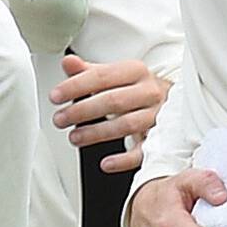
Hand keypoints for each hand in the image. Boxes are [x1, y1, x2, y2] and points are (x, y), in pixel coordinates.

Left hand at [49, 55, 170, 171]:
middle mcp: (149, 92)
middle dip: (82, 111)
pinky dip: (124, 160)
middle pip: (114, 101)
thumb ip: (89, 71)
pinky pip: (144, 151)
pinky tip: (106, 163)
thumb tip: (68, 62)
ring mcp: (158, 115)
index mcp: (136, 71)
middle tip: (60, 119)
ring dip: (96, 133)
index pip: (103, 76)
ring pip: (126, 125)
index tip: (55, 96)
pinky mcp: (162, 139)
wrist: (171, 103)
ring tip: (74, 137)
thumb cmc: (136, 88)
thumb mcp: (114, 75)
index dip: (76, 86)